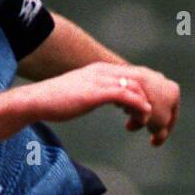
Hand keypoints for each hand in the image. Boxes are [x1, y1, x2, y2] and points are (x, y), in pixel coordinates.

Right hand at [27, 61, 172, 139]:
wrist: (36, 101)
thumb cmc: (56, 102)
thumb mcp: (83, 94)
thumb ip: (99, 94)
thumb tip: (110, 101)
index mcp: (102, 71)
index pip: (135, 75)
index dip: (148, 92)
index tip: (153, 110)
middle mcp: (104, 71)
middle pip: (142, 78)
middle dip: (155, 98)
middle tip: (159, 118)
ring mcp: (100, 80)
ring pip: (137, 86)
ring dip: (148, 105)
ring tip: (152, 123)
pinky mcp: (96, 92)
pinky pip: (126, 95)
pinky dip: (139, 106)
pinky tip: (144, 117)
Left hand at [122, 65, 180, 145]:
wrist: (130, 85)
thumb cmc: (149, 107)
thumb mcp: (159, 126)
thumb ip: (161, 134)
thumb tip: (158, 139)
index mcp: (174, 91)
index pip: (172, 115)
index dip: (163, 132)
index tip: (153, 143)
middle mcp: (162, 81)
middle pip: (154, 108)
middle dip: (143, 121)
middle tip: (130, 128)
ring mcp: (147, 76)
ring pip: (142, 100)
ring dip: (134, 111)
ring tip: (126, 113)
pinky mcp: (132, 73)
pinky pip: (132, 92)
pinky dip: (128, 101)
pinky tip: (120, 104)